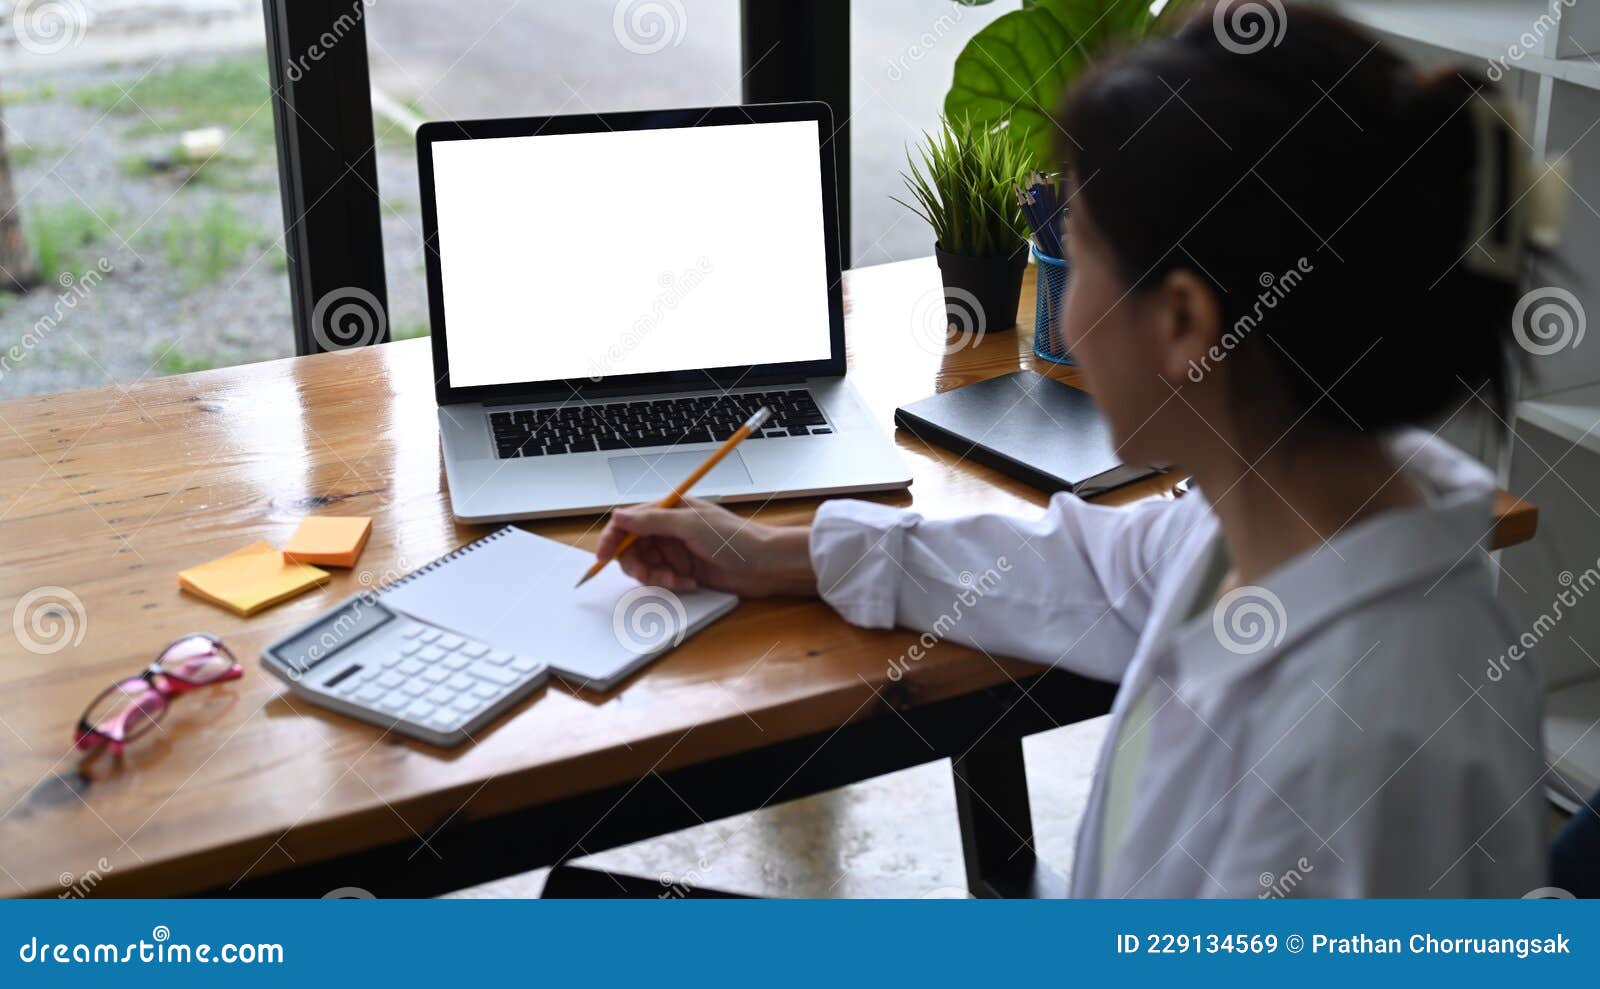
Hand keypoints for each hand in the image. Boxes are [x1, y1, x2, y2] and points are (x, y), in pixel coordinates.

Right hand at [595, 497, 815, 597]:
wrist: (765, 564)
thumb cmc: (736, 538)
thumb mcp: (691, 525)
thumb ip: (652, 521)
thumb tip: (620, 515)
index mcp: (668, 510)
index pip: (627, 520)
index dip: (611, 538)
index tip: (603, 556)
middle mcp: (668, 529)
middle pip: (631, 547)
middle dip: (636, 564)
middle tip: (648, 576)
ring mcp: (675, 550)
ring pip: (645, 567)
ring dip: (656, 577)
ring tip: (678, 580)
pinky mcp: (683, 571)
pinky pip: (663, 580)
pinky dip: (672, 585)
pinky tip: (691, 583)